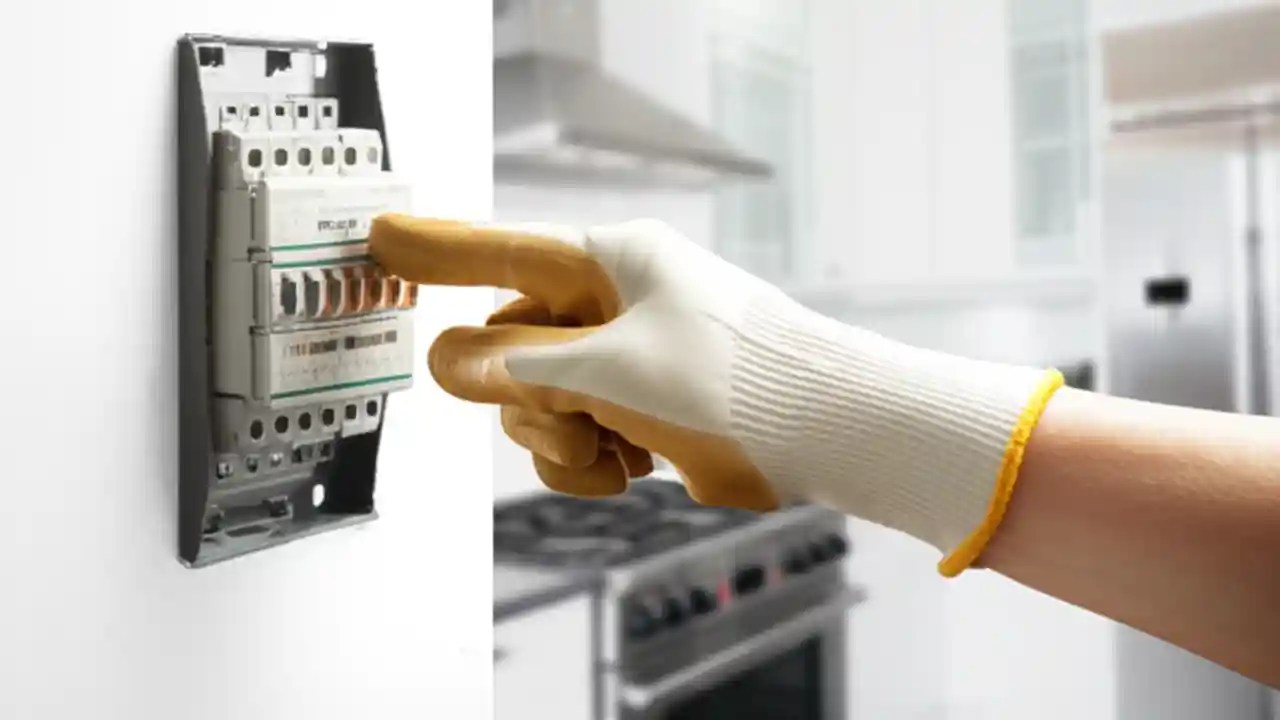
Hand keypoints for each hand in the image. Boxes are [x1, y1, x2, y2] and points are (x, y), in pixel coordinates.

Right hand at [369, 215, 784, 510]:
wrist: (821, 431)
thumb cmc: (733, 377)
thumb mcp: (608, 368)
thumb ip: (519, 365)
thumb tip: (450, 359)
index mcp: (609, 264)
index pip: (501, 250)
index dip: (437, 250)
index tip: (381, 237)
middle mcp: (613, 304)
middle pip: (514, 347)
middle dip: (529, 399)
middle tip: (571, 421)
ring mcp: (627, 357)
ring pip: (540, 400)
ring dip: (560, 440)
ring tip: (612, 451)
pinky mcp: (641, 406)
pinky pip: (577, 433)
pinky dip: (589, 462)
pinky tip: (630, 468)